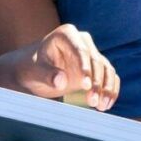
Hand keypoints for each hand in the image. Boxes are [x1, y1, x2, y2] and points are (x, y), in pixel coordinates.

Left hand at [0, 24, 120, 110]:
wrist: (31, 73)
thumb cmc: (30, 68)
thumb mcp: (34, 72)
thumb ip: (46, 75)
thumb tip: (61, 80)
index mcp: (66, 34)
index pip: (81, 50)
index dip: (85, 68)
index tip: (85, 85)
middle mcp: (82, 41)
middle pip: (96, 61)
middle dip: (97, 83)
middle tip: (92, 101)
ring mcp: (91, 54)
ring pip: (106, 70)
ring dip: (106, 88)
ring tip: (101, 106)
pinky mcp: (96, 68)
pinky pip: (109, 77)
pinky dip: (110, 90)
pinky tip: (106, 104)